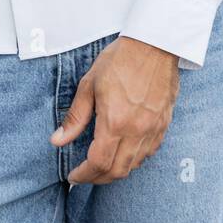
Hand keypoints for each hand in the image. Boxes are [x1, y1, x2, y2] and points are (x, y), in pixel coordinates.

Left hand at [49, 36, 179, 183]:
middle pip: (117, 171)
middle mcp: (136, 132)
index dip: (84, 175)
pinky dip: (133, 159)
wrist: (154, 44)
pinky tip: (123, 151)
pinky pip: (148, 153)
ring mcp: (153, 130)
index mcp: (115, 122)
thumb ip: (75, 117)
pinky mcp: (164, 125)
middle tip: (84, 175)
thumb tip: (57, 140)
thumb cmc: (119, 60)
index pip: (98, 164)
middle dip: (98, 178)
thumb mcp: (89, 85)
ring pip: (134, 165)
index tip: (73, 176)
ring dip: (115, 171)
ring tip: (100, 165)